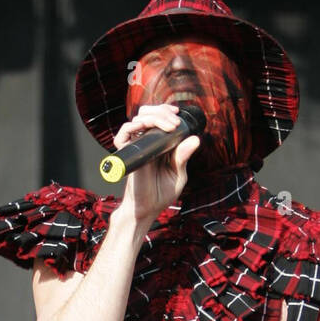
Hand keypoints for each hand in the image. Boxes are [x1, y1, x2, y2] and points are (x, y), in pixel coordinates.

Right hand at [112, 103, 200, 225]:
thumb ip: (183, 157)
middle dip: (162, 111)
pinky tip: (145, 129)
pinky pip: (123, 133)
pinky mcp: (127, 153)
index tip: (177, 113)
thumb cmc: (160, 195)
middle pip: (148, 113)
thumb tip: (196, 139)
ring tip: (169, 126)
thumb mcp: (178, 175)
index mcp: (159, 144)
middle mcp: (146, 142)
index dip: (166, 111)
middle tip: (174, 121)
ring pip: (138, 118)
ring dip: (154, 116)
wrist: (146, 210)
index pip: (159, 118)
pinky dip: (132, 126)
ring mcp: (136, 146)